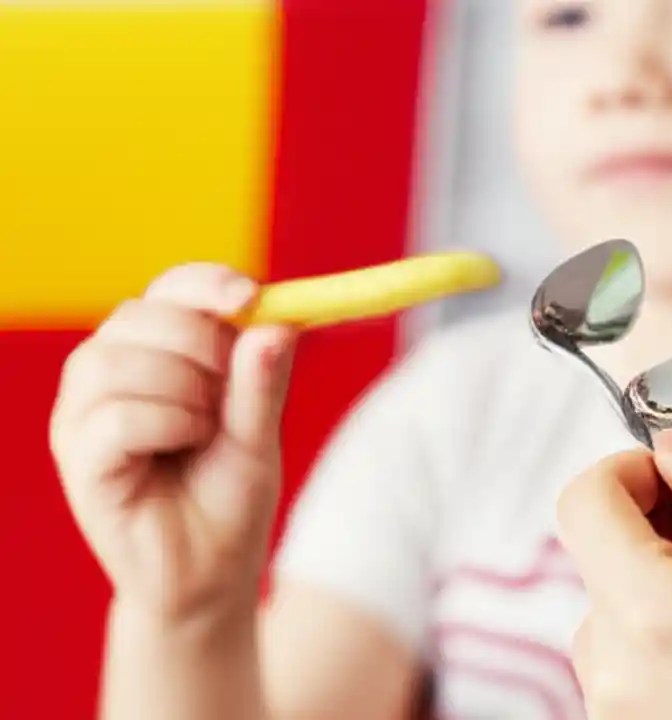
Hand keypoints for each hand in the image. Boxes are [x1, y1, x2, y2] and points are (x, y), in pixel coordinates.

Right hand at [51, 264, 295, 623]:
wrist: (212, 575)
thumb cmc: (229, 496)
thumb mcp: (259, 432)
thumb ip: (263, 380)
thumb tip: (277, 323)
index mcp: (152, 351)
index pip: (168, 289)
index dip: (206, 284)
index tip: (252, 295)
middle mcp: (106, 373)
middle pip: (138, 315)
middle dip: (201, 342)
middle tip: (230, 390)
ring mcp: (82, 417)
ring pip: (117, 360)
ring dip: (183, 387)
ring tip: (209, 428)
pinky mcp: (77, 460)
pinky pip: (114, 416)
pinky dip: (165, 422)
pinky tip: (188, 444)